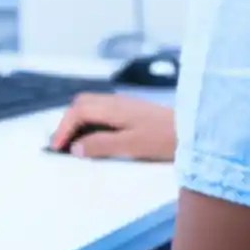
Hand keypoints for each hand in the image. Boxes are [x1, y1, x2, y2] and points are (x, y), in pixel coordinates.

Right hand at [49, 93, 174, 161]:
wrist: (193, 129)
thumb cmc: (164, 138)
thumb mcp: (131, 145)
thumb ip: (101, 145)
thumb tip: (76, 148)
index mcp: (113, 108)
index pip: (78, 111)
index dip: (63, 128)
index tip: (56, 148)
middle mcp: (116, 102)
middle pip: (81, 104)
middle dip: (67, 122)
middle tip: (61, 144)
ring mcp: (124, 105)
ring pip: (91, 106)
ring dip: (78, 122)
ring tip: (74, 143)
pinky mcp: (131, 111)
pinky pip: (102, 111)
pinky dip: (90, 122)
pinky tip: (95, 138)